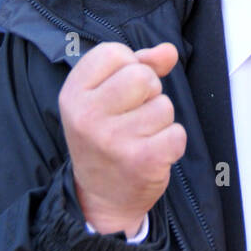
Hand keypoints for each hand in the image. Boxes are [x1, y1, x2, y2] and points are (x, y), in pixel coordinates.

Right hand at [59, 41, 185, 236]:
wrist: (101, 198)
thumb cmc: (107, 136)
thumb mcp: (106, 96)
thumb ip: (139, 64)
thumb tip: (168, 51)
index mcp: (73, 94)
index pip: (114, 52)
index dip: (129, 65)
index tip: (120, 90)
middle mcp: (87, 117)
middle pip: (141, 76)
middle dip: (149, 91)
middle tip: (135, 114)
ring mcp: (113, 140)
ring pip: (163, 105)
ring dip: (160, 120)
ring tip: (140, 136)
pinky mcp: (142, 161)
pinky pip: (177, 133)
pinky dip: (172, 141)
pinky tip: (153, 152)